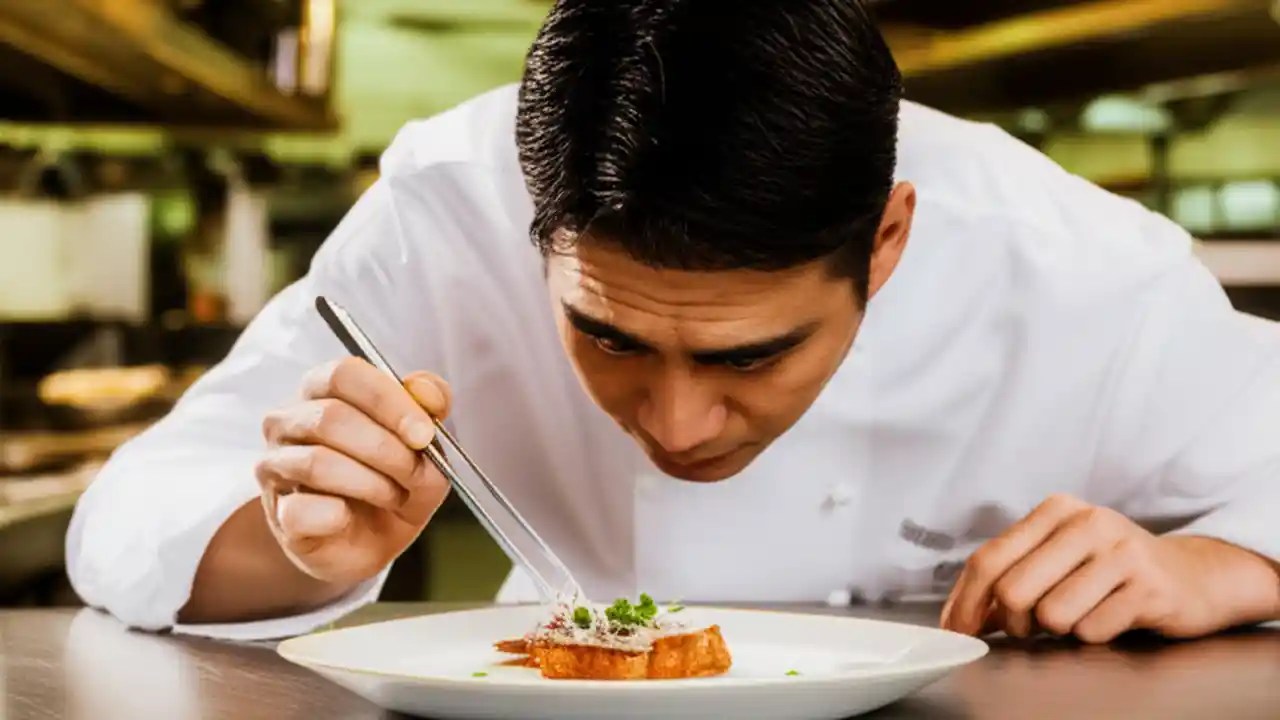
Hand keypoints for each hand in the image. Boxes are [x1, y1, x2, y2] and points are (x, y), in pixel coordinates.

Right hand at [255, 357, 452, 585]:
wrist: (370, 543)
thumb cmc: (392, 481)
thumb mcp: (425, 446)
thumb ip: (429, 410)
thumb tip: (427, 394)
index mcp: (323, 390)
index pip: (344, 374)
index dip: (388, 401)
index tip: (423, 433)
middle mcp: (288, 421)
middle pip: (331, 416)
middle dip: (387, 449)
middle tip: (414, 472)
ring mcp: (275, 466)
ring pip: (318, 462)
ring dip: (371, 483)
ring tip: (393, 496)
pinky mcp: (277, 513)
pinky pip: (303, 510)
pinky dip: (338, 516)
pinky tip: (350, 518)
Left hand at [940, 494, 1279, 642]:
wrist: (1190, 575)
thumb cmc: (1110, 568)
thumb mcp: (1059, 555)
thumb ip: (1011, 574)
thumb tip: (962, 615)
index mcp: (1055, 510)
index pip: (989, 558)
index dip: (965, 602)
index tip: (955, 629)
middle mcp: (1087, 522)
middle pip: (1013, 591)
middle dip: (1013, 622)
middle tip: (1029, 627)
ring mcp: (1121, 553)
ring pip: (1051, 615)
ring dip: (1057, 630)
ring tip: (1078, 614)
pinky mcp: (1148, 587)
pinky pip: (1091, 631)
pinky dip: (1092, 635)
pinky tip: (1109, 617)